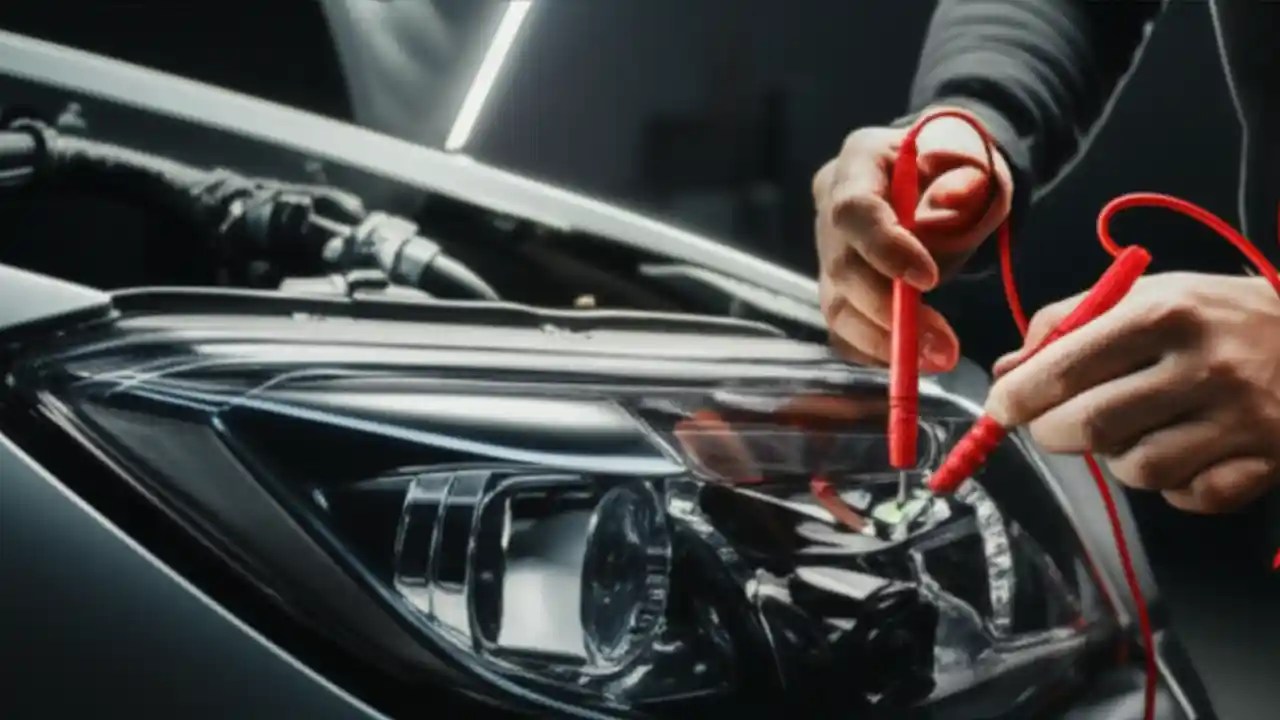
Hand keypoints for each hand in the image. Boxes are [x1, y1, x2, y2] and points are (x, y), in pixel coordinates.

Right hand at [813, 106, 1013, 371]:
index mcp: (858, 161)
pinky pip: (844, 330)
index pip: (853, 210)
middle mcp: (830, 207)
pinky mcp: (838, 288)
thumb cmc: (959, 168)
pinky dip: (877, 352)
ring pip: (838, 307)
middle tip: (942, 348)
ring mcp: (828, 251)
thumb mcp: (972, 162)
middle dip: (888, 313)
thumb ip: (963, 182)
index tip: (928, 281)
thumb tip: (949, 204)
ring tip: (938, 359)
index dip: (883, 249)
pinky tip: (915, 360)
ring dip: (884, 342)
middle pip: (841, 268)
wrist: (946, 181)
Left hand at [988, 272, 1279, 513]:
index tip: (1000, 408)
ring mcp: (1241, 419)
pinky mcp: (1268, 461)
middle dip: (1054, 433)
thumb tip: (1008, 370)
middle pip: (1093, 426)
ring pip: (1138, 469)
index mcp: (1165, 313)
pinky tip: (1184, 451)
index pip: (1066, 367)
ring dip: (1117, 459)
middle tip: (1051, 426)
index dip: (1018, 397)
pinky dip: (1173, 485)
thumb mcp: (1149, 294)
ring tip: (1132, 430)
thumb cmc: (1217, 315)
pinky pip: (1190, 495)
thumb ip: (1071, 323)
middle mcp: (1205, 366)